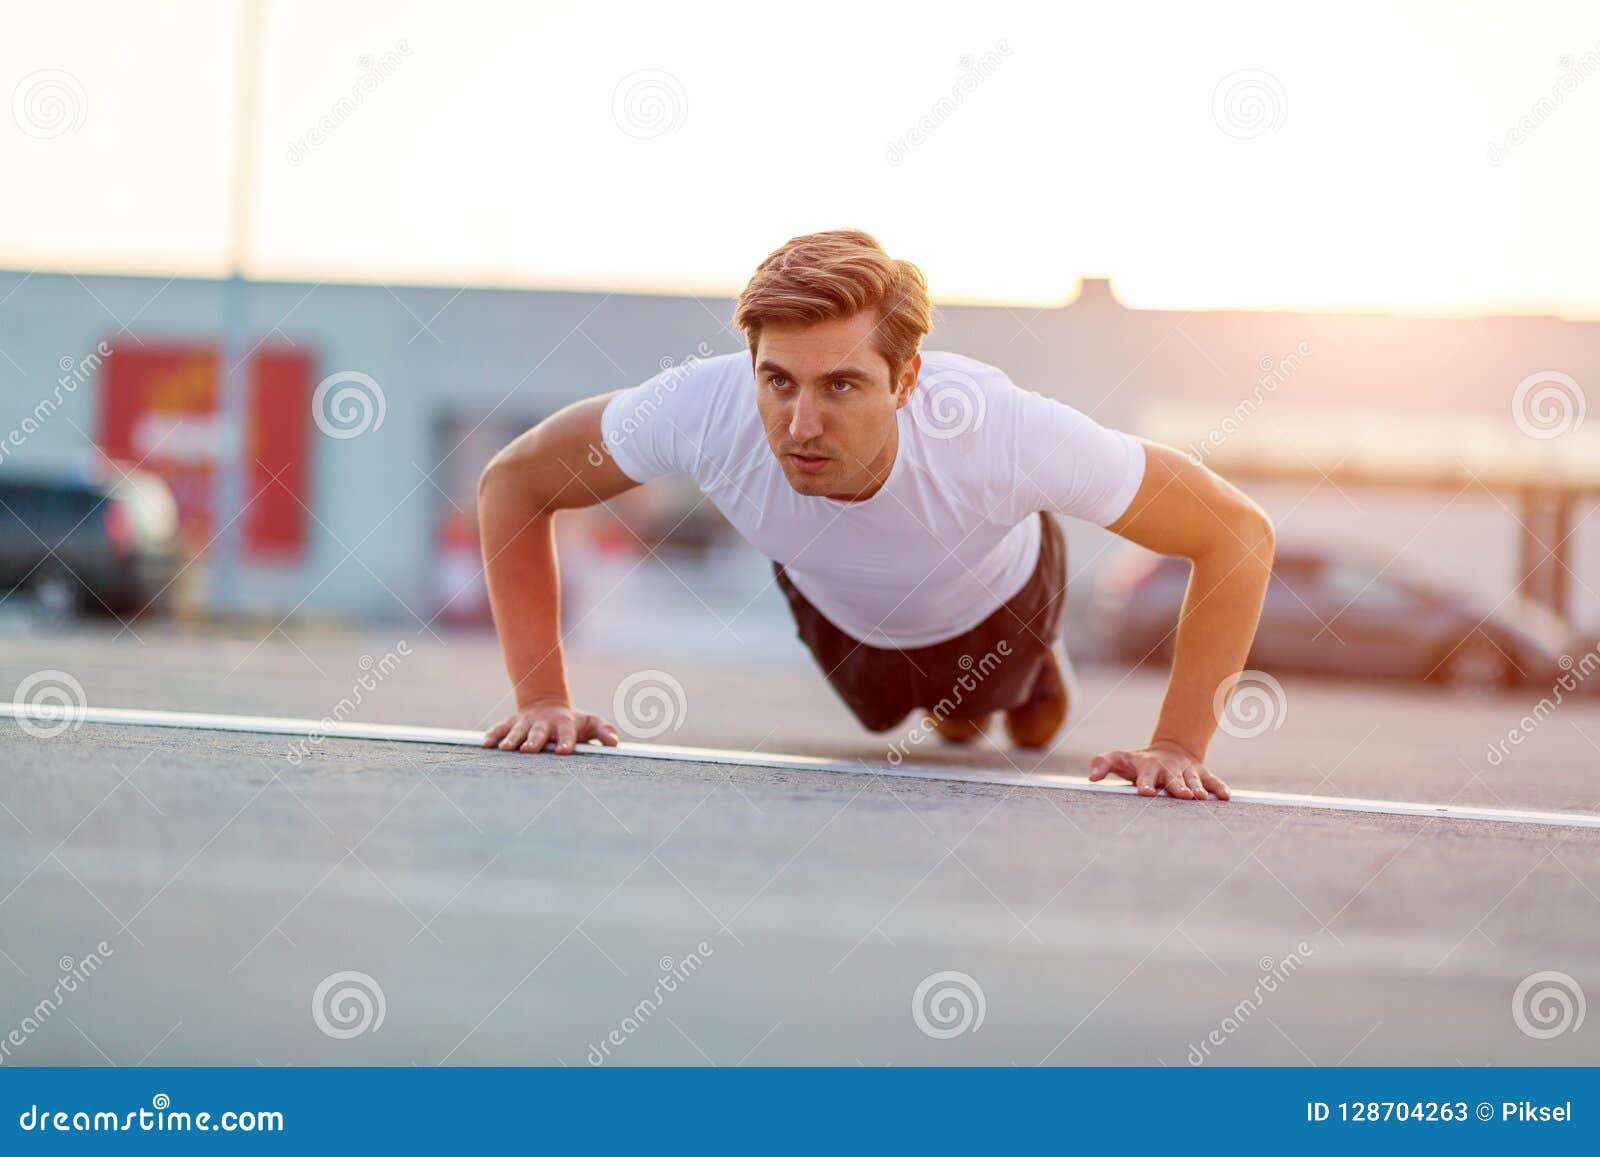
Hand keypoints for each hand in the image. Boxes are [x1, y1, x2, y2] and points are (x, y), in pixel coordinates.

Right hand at [483, 699, 620, 754]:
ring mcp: (526, 722)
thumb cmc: (573, 721)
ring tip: (505, 749)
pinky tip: (485, 745)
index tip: (563, 751)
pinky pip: (500, 728)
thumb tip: (614, 742)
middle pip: (539, 732)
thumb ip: (603, 731)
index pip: (567, 733)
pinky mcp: (511, 723)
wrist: (546, 703)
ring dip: (511, 739)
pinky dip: (492, 735)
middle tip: (528, 750)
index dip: (566, 741)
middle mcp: (543, 723)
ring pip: (518, 730)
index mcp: (564, 723)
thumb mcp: (591, 722)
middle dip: (534, 741)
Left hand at [1087, 739, 1229, 800]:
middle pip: (1173, 779)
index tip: (1146, 792)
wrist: (1169, 750)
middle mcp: (1168, 769)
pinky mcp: (1202, 774)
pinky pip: (1212, 780)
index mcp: (1148, 767)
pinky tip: (1225, 796)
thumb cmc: (1139, 762)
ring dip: (1198, 788)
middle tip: (1182, 795)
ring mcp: (1187, 771)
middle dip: (1177, 786)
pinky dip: (1219, 787)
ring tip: (1201, 798)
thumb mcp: (1119, 759)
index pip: (1146, 775)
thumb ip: (1103, 763)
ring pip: (1193, 780)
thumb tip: (1091, 777)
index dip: (1146, 783)